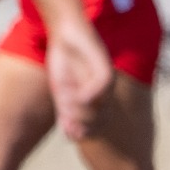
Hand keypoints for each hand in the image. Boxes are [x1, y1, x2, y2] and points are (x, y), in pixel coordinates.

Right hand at [43, 13, 110, 139]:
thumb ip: (67, 110)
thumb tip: (72, 134)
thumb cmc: (65, 60)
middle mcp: (105, 90)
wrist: (66, 33)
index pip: (98, 121)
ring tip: (66, 108)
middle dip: (84, 124)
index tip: (71, 137)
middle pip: (101, 116)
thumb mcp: (63, 89)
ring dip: (82, 110)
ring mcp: (107, 78)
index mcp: (97, 97)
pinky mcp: (105, 65)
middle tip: (70, 127)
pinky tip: (77, 98)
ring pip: (101, 103)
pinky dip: (90, 94)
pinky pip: (101, 84)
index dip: (86, 131)